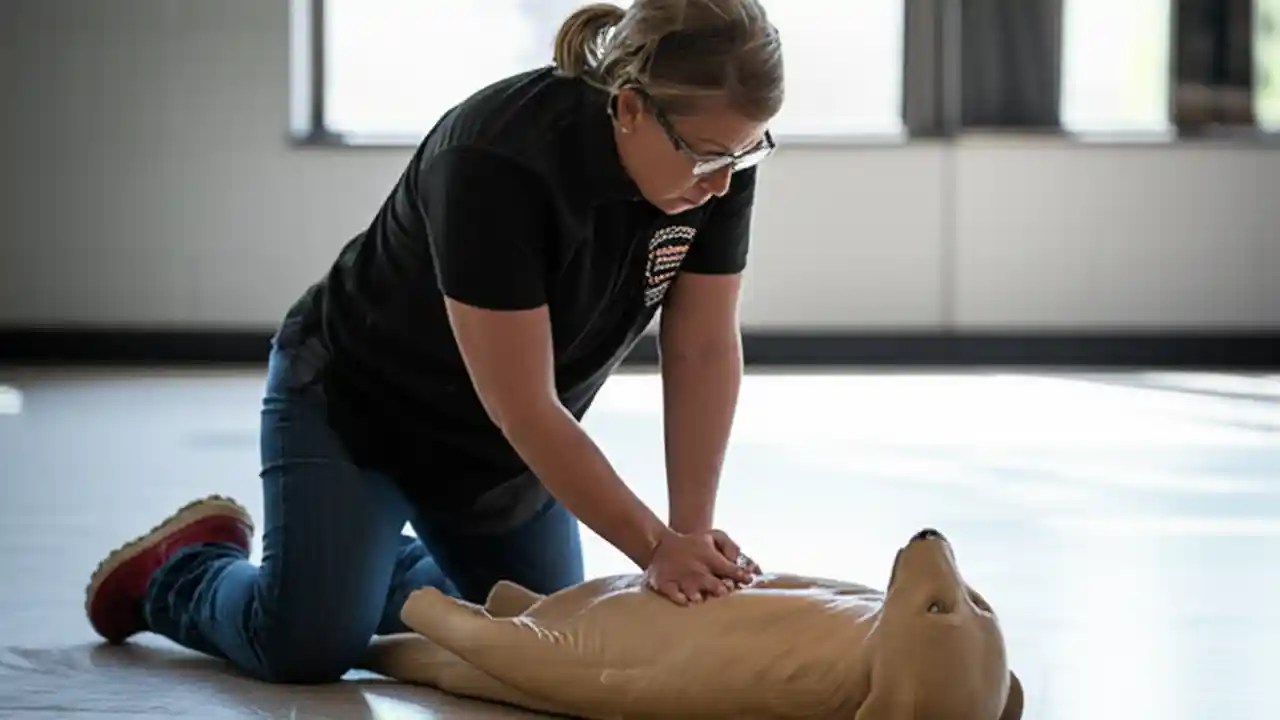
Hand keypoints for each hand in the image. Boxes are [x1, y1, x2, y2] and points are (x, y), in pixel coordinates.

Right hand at [644, 529, 758, 605]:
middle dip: (722, 590)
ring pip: (696, 596)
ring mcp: (681, 579)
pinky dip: (683, 600)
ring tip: (702, 596)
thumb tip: (738, 560)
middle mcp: (697, 570)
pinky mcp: (666, 585)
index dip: (741, 577)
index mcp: (709, 557)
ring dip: (702, 597)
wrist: (661, 545)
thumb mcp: (712, 536)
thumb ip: (729, 546)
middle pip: (716, 587)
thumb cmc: (692, 544)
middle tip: (723, 590)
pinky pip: (677, 598)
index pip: (730, 570)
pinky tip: (687, 599)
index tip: (747, 581)